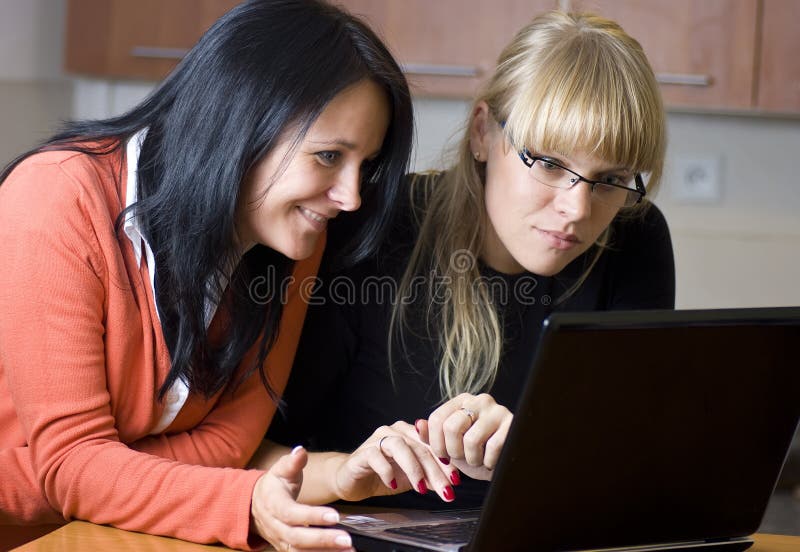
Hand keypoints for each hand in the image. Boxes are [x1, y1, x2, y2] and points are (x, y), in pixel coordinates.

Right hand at [251, 446, 353, 550]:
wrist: (254, 506)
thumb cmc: (273, 487)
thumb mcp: (280, 470)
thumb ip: (292, 462)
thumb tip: (300, 451)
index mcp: (274, 505)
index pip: (292, 513)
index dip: (312, 516)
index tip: (335, 516)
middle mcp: (276, 527)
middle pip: (297, 538)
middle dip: (322, 540)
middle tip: (346, 539)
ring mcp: (281, 542)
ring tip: (348, 550)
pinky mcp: (287, 550)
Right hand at [332, 421, 458, 502]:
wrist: (351, 481)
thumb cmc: (381, 476)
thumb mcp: (410, 478)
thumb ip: (428, 477)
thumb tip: (450, 484)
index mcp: (408, 434)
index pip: (432, 446)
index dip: (446, 463)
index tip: (456, 481)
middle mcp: (393, 432)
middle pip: (419, 447)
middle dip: (435, 471)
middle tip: (445, 490)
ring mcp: (377, 440)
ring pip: (400, 446)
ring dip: (413, 468)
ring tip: (421, 488)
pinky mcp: (362, 452)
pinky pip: (376, 456)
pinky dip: (386, 470)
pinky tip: (392, 484)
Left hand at [422, 393, 512, 479]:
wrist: (505, 466)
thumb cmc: (477, 454)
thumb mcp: (450, 446)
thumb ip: (432, 436)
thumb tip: (418, 424)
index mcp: (461, 401)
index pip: (436, 419)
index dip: (436, 444)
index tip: (444, 456)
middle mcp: (479, 400)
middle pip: (451, 427)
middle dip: (454, 452)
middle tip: (464, 458)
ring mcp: (497, 411)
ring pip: (471, 440)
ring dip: (472, 459)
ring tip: (479, 459)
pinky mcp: (512, 425)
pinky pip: (493, 447)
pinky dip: (489, 462)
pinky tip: (492, 461)